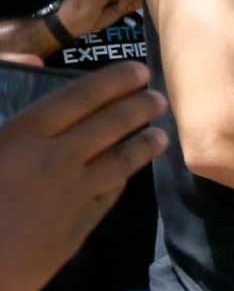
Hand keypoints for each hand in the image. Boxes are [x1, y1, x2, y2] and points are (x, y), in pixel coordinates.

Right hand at [0, 60, 165, 290]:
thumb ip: (2, 96)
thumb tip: (31, 59)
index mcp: (23, 135)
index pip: (80, 99)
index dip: (114, 82)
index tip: (139, 71)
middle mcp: (56, 162)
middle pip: (109, 128)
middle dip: (138, 108)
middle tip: (159, 98)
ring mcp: (70, 197)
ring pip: (118, 164)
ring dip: (142, 146)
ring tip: (160, 135)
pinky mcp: (75, 230)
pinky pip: (107, 197)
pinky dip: (121, 181)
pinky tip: (128, 175)